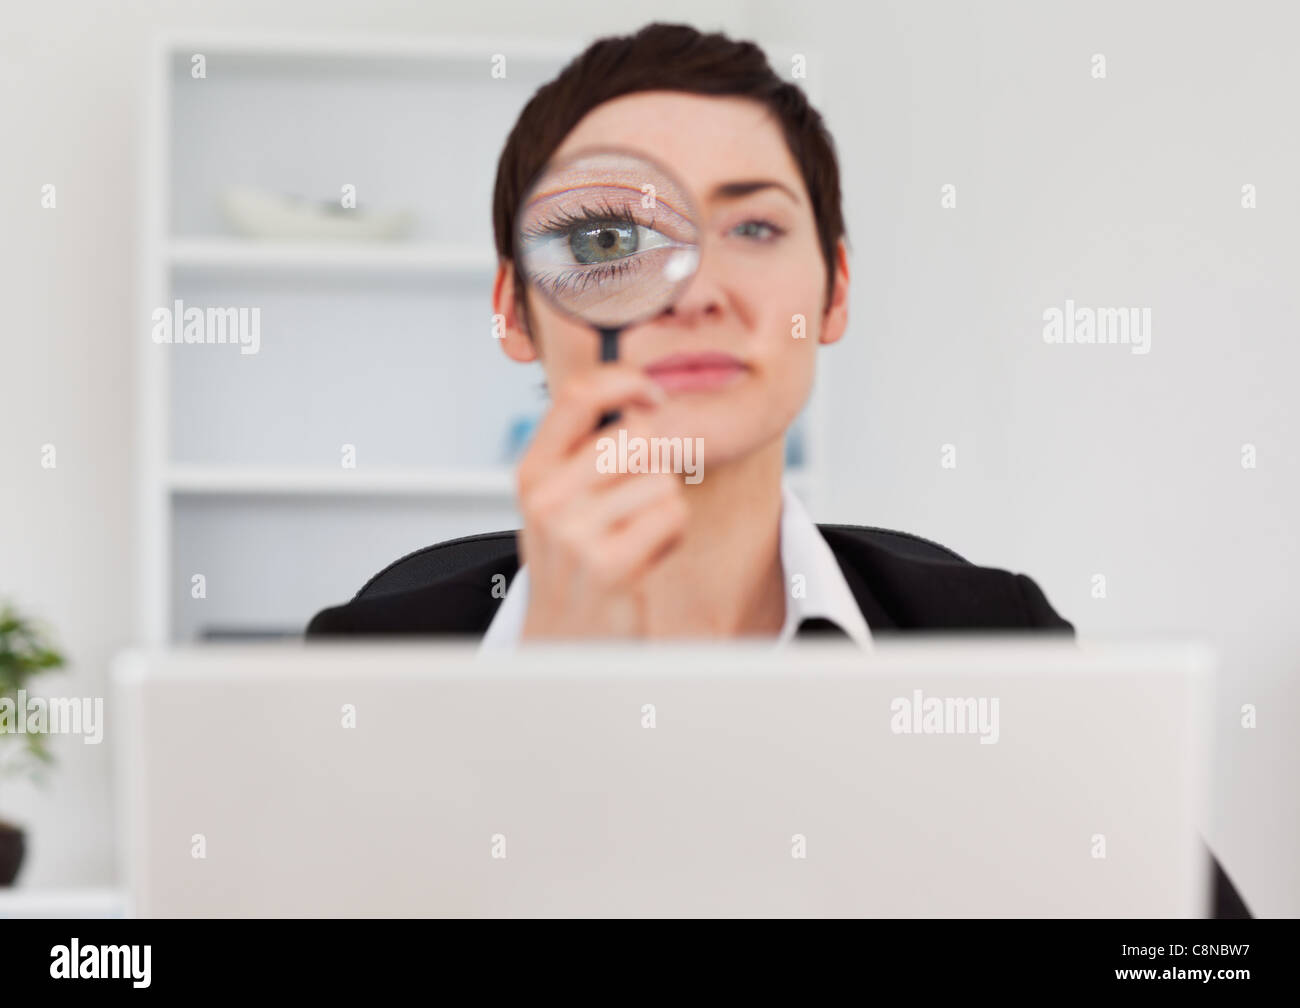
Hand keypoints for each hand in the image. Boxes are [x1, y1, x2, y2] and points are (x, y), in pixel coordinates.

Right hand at [516, 364, 687, 638]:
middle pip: (635, 436)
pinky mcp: (610, 565)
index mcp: (532, 473)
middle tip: (640, 501)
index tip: (652, 395)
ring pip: (661, 478)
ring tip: (635, 538)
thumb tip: (639, 396)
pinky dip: (672, 534)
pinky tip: (646, 556)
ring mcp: (574, 533)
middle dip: (656, 464)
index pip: (577, 395)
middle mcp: (547, 499)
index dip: (625, 382)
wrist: (565, 644)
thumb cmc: (574, 565)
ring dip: (665, 507)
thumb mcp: (560, 502)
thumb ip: (586, 450)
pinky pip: (671, 514)